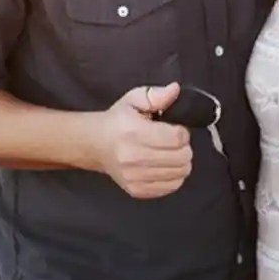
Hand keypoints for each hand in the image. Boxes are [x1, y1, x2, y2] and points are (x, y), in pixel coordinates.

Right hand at [92, 82, 192, 198]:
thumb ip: (156, 95)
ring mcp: (135, 177)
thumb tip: (175, 90)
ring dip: (180, 162)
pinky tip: (165, 166)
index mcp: (134, 132)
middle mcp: (134, 157)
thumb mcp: (133, 100)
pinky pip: (171, 186)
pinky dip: (174, 176)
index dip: (182, 132)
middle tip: (173, 141)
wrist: (94, 145)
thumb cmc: (117, 121)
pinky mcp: (137, 190)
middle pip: (181, 157)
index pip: (177, 138)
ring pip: (180, 173)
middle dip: (184, 147)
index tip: (176, 129)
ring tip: (169, 153)